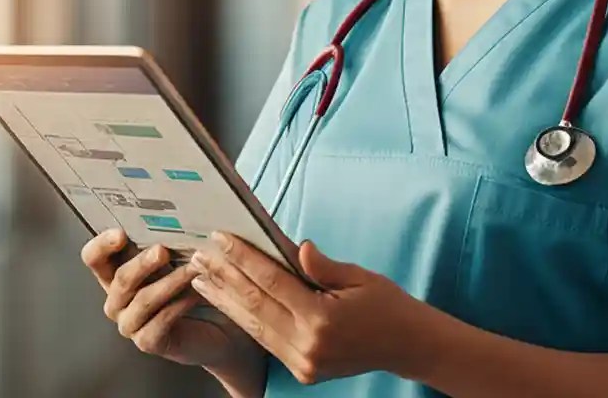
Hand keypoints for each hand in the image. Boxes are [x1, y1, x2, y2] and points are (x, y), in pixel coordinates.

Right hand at [80, 229, 259, 369]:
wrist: (217, 326)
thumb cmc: (194, 285)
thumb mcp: (180, 257)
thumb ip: (170, 238)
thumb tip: (180, 207)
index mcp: (117, 274)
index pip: (94, 258)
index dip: (102, 245)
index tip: (120, 233)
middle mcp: (118, 299)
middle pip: (119, 279)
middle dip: (142, 263)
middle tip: (162, 250)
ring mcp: (131, 323)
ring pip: (143, 300)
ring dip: (169, 282)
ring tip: (193, 268)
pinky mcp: (148, 341)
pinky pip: (159, 322)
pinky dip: (179, 305)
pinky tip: (196, 293)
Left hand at [189, 232, 428, 385]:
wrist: (406, 346)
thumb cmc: (387, 306)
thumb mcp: (359, 278)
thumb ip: (322, 266)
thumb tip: (296, 247)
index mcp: (322, 319)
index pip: (271, 281)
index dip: (243, 257)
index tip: (222, 238)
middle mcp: (308, 345)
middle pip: (255, 304)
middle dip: (224, 276)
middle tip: (200, 255)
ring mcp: (302, 362)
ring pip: (254, 326)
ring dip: (225, 300)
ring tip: (202, 279)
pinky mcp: (302, 370)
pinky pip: (266, 340)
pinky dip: (245, 320)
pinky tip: (229, 303)